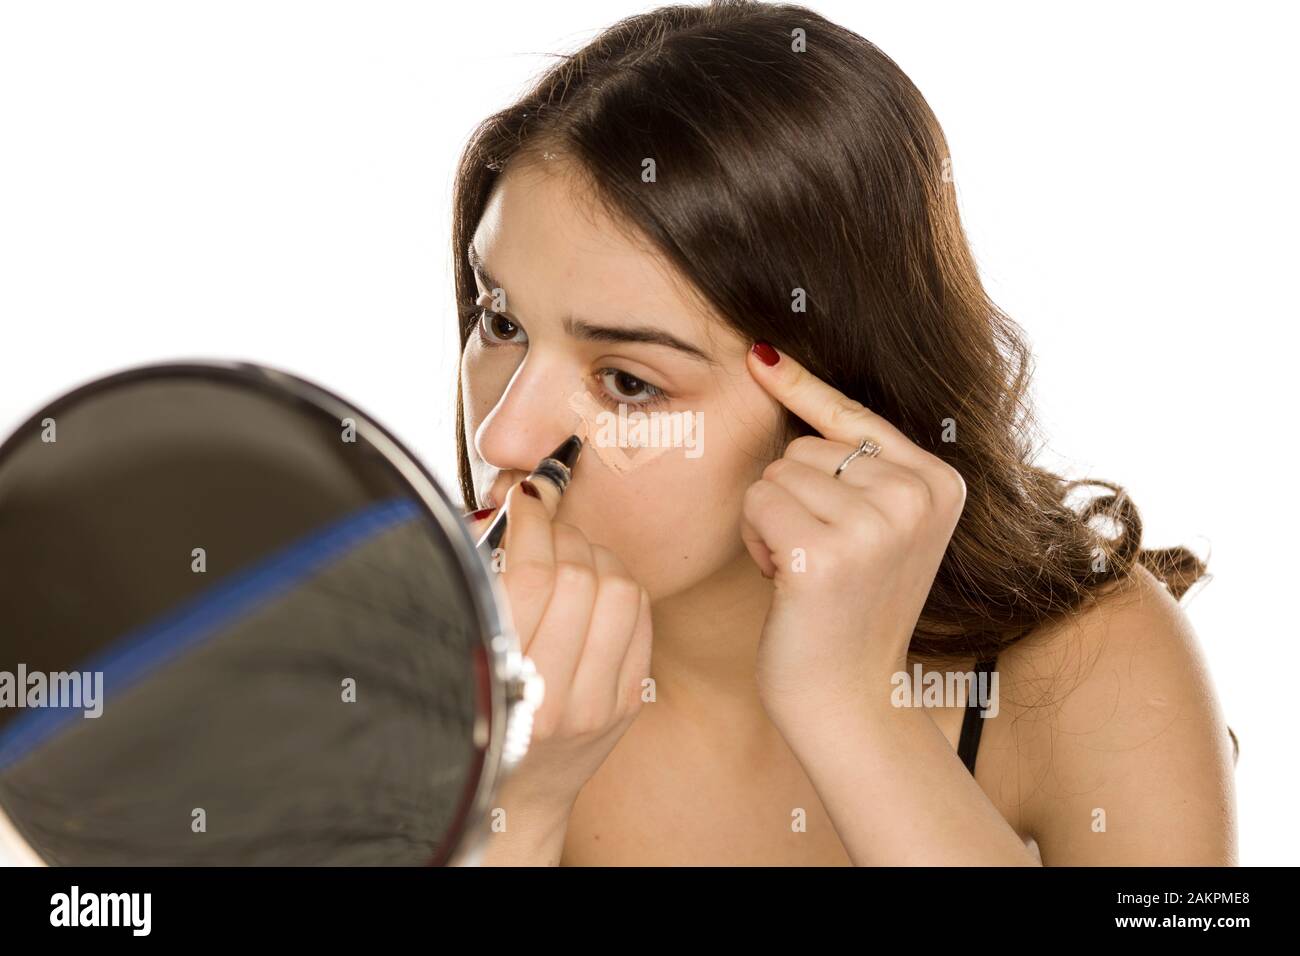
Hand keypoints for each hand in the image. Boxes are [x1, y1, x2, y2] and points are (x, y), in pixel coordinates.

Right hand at [468, 477, 653, 819]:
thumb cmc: (476, 716)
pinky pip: (643, 616)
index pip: (533, 577)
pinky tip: (597, 585)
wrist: (516, 796)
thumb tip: (513, 510)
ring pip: (622, 590)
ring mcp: (601, 701)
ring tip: (572, 555)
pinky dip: (622, 585)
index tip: (525, 501)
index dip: (532, 522)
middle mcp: (557, 698)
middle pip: (580, 577)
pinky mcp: (629, 700)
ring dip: (597, 556)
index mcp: (505, 684)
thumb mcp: (463, 655)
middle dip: (563, 534)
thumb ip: (483, 589)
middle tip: (545, 528)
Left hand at [740, 343, 967, 725]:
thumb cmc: (852, 607)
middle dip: (793, 496)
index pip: (855, 417)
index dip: (804, 388)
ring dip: (773, 520)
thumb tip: (786, 371)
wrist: (851, 699)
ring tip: (805, 569)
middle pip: (805, 446)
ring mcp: (874, 525)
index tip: (762, 353)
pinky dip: (757, 540)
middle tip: (820, 555)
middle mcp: (916, 496)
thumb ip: (863, 465)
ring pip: (775, 474)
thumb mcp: (883, 525)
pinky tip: (786, 581)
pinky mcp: (825, 554)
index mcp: (940, 483)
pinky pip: (757, 503)